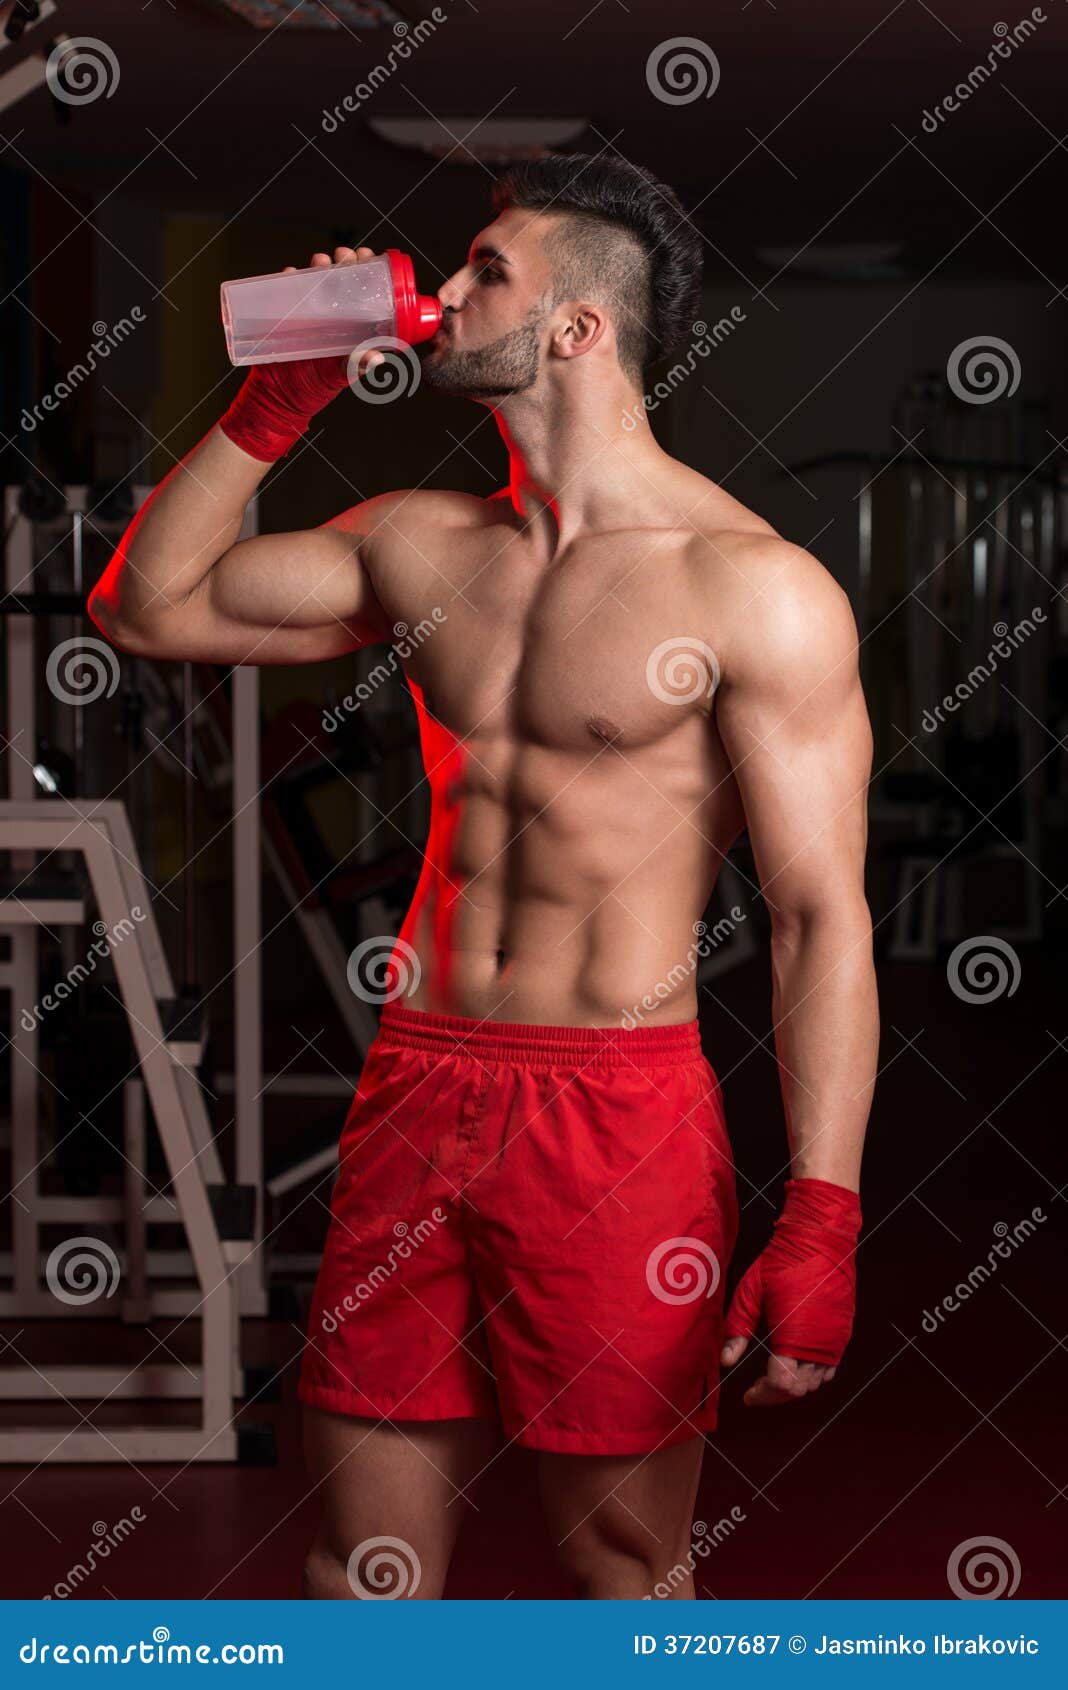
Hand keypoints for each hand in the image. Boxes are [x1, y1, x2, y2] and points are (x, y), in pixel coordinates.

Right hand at [220, 244, 386, 461]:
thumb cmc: (317, 387)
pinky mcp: (287, 313)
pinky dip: (288, 277)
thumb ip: (358, 366)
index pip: (366, 290)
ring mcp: (310, 311)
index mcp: (355, 324)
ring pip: (318, 278)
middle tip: (343, 256)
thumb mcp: (342, 375)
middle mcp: (334, 313)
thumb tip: (378, 359)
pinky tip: (290, 273)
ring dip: (319, 263)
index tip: (369, 257)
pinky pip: (288, 289)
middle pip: (343, 277)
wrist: (280, 397)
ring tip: (320, 260)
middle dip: (345, 260)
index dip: (370, 270)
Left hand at [719, 1177, 860, 1407]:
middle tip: (755, 1388)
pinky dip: (810, 1374)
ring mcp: (836, 1339)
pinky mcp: (844, 1332)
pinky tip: (793, 1363)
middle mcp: (820, 1343)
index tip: (747, 1396)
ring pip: (816, 1382)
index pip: (782, 1386)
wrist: (821, 1238)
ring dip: (794, 1386)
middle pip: (799, 1390)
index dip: (763, 1396)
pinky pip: (829, 1367)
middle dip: (775, 1394)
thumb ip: (737, 1328)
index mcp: (795, 1336)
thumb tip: (725, 1361)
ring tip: (772, 1378)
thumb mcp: (751, 1291)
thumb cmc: (782, 1261)